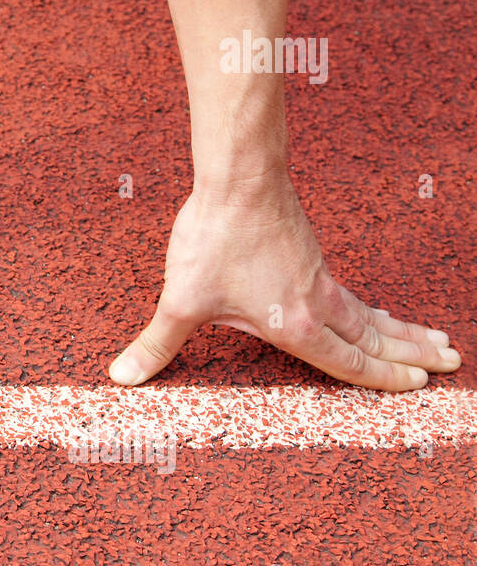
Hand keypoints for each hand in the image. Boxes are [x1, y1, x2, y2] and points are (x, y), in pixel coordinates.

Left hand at [110, 177, 461, 390]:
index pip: (349, 363)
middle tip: (450, 364)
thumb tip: (121, 377)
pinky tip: (372, 309)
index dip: (382, 379)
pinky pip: (351, 291)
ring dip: (401, 330)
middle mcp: (318, 304)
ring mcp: (318, 276)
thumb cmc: (213, 240)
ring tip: (434, 340)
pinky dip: (372, 306)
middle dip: (412, 356)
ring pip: (369, 312)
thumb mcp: (179, 301)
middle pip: (375, 338)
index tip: (416, 386)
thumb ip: (155, 344)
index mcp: (296, 326)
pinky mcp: (310, 253)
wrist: (238, 179)